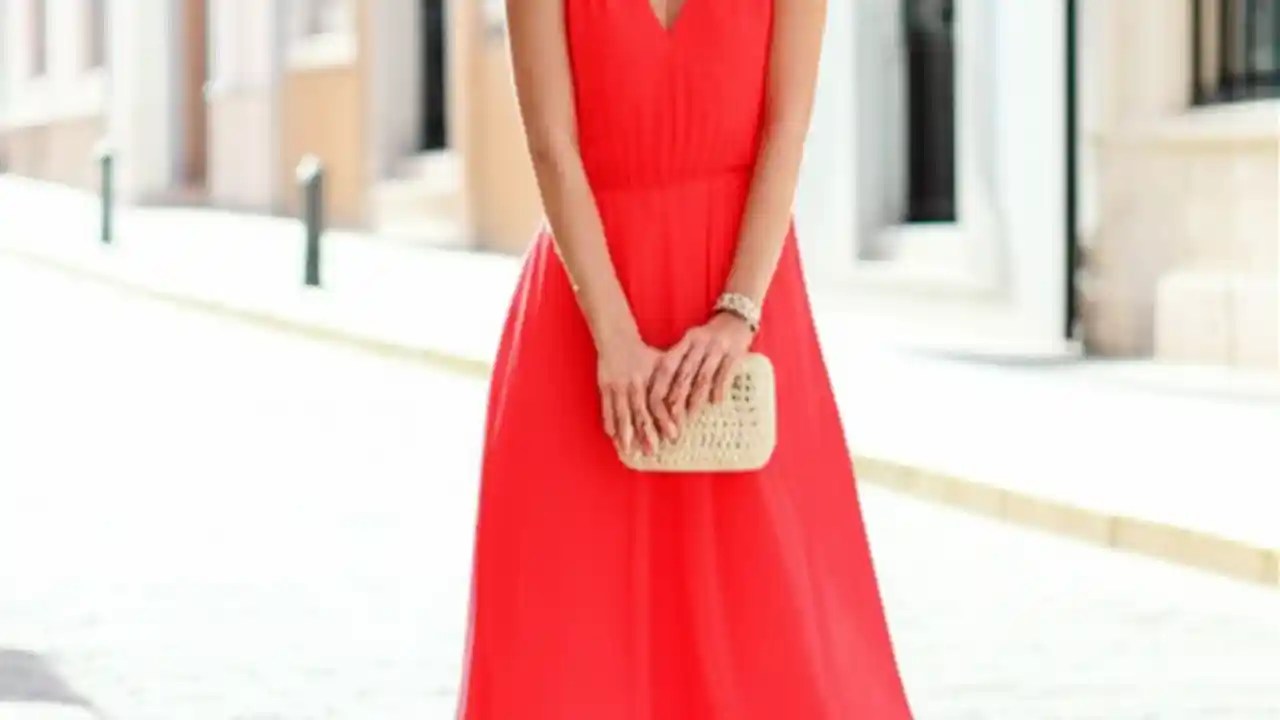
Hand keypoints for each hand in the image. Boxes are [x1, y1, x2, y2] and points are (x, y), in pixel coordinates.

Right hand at [596, 329, 663, 455]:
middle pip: (639, 412)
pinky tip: (613, 437)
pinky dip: (610, 423)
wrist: (616, 339)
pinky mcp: (604, 387)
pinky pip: (607, 408)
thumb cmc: (644, 353)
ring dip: (626, 433)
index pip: (658, 403)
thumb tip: (694, 396)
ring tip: (630, 450)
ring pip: (622, 413)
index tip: (674, 436)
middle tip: (652, 452)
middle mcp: (633, 383)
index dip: (665, 420)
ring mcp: (617, 386)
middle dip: (645, 434)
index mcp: (649, 378)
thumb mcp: (662, 361)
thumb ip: (675, 378)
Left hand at [649, 313, 753, 433]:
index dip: (659, 388)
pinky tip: (715, 403)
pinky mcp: (735, 353)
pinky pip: (725, 374)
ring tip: (690, 417)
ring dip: (696, 399)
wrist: (738, 317)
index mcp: (685, 341)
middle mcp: (699, 343)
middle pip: (683, 374)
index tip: (654, 410)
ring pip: (702, 377)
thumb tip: (664, 397)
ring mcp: (717, 348)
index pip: (667, 366)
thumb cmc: (710, 337)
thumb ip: (680, 363)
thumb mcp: (692, 344)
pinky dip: (719, 389)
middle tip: (671, 422)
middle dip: (676, 400)